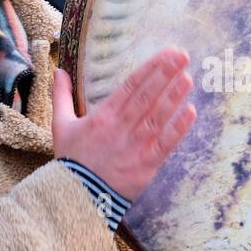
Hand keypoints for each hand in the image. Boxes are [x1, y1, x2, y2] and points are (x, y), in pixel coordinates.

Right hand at [51, 47, 196, 199]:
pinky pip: (165, 144)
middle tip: (182, 55)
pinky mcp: (146, 165)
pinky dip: (178, 128)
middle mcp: (121, 128)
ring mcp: (135, 146)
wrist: (76, 197)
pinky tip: (190, 112)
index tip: (167, 54)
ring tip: (188, 78)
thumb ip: (61, 96)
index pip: (131, 86)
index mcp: (103, 116)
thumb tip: (60, 71)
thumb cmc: (71, 160)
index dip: (150, 68)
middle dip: (165, 74)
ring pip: (158, 117)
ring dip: (174, 97)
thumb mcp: (60, 125)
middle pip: (147, 96)